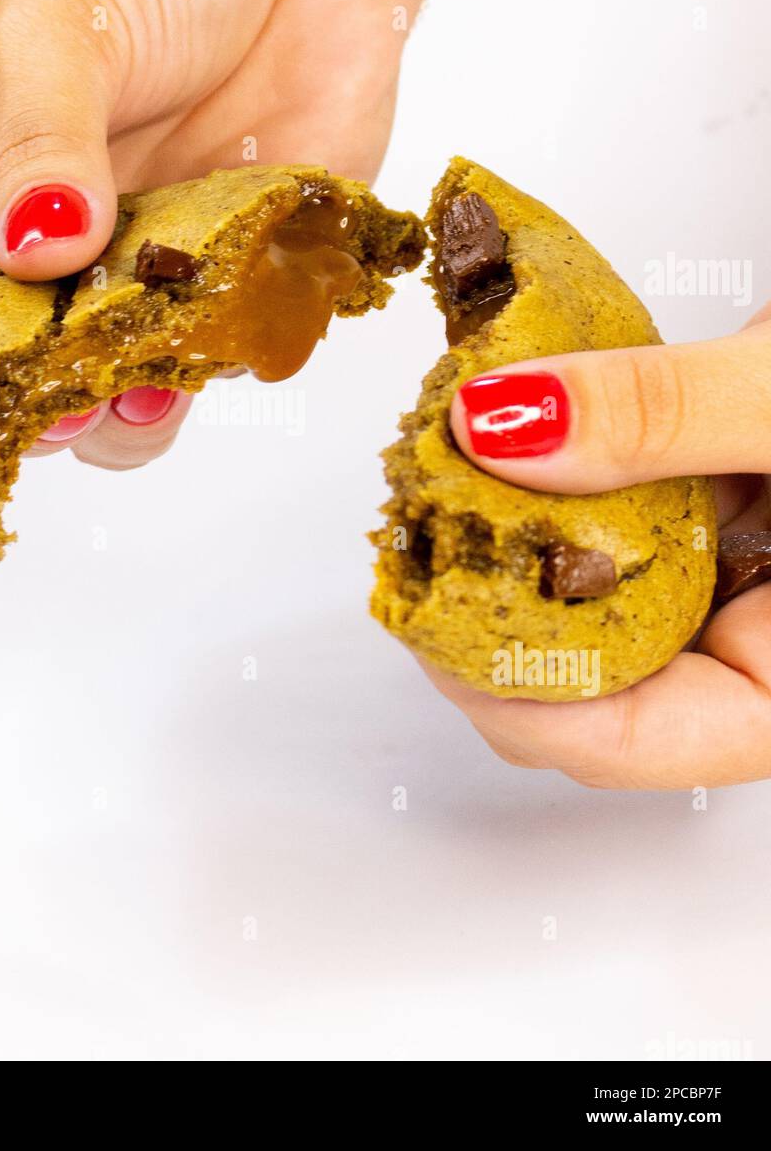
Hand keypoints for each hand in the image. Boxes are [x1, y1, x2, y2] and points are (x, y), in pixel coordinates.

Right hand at [0, 0, 425, 469]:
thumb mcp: (56, 22)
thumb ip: (41, 140)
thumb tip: (37, 249)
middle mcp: (41, 246)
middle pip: (6, 370)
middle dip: (24, 401)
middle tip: (55, 402)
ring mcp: (136, 268)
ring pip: (109, 389)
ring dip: (121, 406)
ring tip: (139, 384)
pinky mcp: (229, 274)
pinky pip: (215, 357)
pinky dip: (215, 366)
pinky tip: (220, 333)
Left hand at [422, 305, 770, 789]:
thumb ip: (667, 414)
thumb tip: (505, 426)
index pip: (630, 744)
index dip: (511, 689)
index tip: (426, 603)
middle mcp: (759, 654)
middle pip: (584, 685)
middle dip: (487, 612)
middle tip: (420, 521)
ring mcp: (732, 590)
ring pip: (585, 607)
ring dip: (508, 545)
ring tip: (448, 475)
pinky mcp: (717, 524)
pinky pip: (609, 533)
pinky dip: (554, 488)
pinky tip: (511, 437)